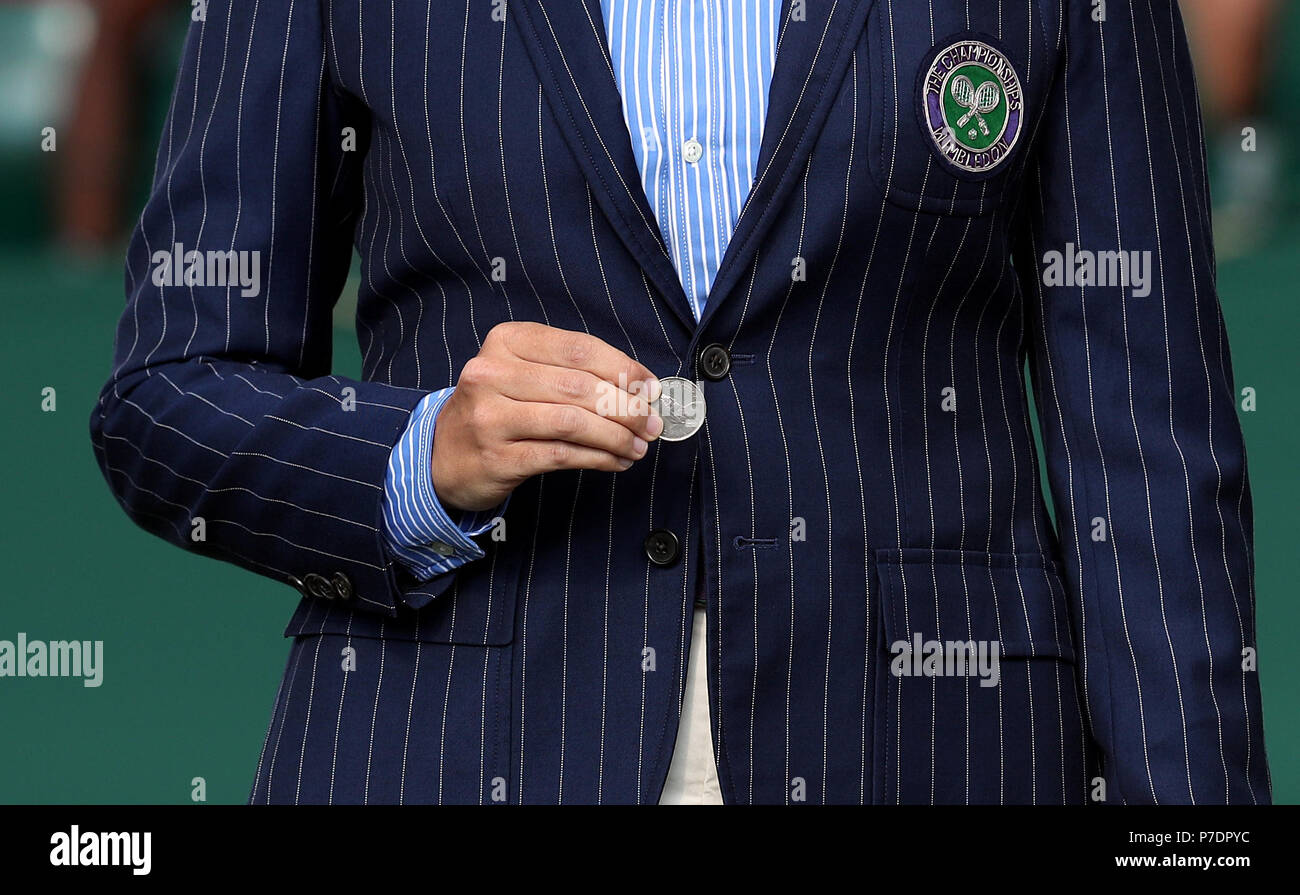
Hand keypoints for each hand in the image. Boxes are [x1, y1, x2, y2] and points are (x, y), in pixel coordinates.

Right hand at [431, 322, 663, 511]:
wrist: (440, 455)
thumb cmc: (496, 409)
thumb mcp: (523, 374)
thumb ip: (573, 372)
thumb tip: (640, 387)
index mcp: (506, 341)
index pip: (579, 349)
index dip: (624, 369)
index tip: (651, 388)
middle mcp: (492, 373)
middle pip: (580, 387)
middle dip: (627, 408)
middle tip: (652, 425)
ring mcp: (491, 417)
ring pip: (573, 423)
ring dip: (616, 437)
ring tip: (638, 447)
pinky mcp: (497, 457)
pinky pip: (561, 455)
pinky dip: (597, 459)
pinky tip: (615, 462)